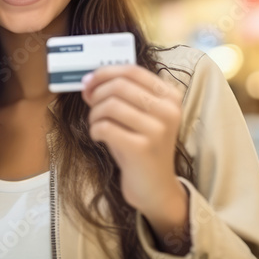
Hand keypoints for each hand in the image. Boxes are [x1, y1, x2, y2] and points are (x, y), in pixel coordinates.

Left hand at [82, 64, 189, 246]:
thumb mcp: (138, 116)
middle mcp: (168, 110)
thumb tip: (90, 80)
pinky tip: (98, 136)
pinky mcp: (142, 148)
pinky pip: (105, 127)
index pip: (132, 71)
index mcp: (170, 96)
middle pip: (119, 86)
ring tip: (96, 125)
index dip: (105, 73)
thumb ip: (120, 95)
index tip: (88, 82)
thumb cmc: (141, 147)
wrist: (154, 187)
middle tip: (89, 104)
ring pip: (110, 105)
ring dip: (94, 114)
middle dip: (96, 93)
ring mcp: (157, 130)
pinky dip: (94, 129)